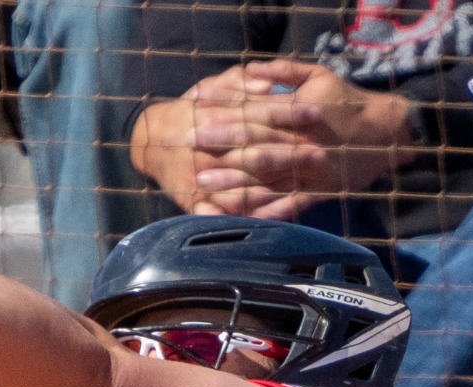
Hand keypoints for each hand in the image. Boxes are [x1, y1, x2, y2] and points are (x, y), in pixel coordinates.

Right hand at [131, 65, 323, 214]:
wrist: (151, 142)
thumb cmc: (190, 112)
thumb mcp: (210, 88)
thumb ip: (239, 83)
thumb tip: (269, 84)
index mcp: (212, 119)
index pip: (256, 115)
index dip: (288, 113)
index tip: (316, 112)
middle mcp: (209, 152)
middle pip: (255, 154)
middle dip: (289, 155)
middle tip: (321, 154)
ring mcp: (203, 180)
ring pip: (243, 190)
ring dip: (276, 191)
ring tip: (306, 190)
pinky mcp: (197, 203)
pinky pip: (229, 214)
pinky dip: (253, 216)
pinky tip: (277, 216)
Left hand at [192, 60, 413, 219]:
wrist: (387, 134)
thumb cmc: (348, 101)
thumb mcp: (320, 75)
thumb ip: (283, 72)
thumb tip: (249, 69)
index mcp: (299, 114)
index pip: (253, 111)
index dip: (222, 110)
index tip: (195, 108)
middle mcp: (302, 144)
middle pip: (254, 146)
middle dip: (219, 147)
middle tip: (187, 149)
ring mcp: (309, 172)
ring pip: (265, 179)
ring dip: (232, 182)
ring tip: (202, 184)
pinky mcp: (317, 193)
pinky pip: (286, 206)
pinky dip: (262, 211)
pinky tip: (238, 214)